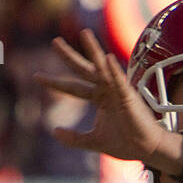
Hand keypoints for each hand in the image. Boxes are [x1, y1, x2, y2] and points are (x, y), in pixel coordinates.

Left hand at [34, 29, 182, 170]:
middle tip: (54, 41)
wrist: (147, 150)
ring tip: (84, 33)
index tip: (36, 76)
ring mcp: (118, 91)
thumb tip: (54, 131)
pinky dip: (114, 70)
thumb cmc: (125, 143)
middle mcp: (107, 90)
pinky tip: (107, 58)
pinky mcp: (129, 97)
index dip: (55, 82)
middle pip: (84, 70)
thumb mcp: (93, 141)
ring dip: (94, 50)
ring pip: (102, 67)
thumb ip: (74, 138)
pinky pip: (120, 81)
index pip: (73, 87)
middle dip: (69, 56)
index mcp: (99, 98)